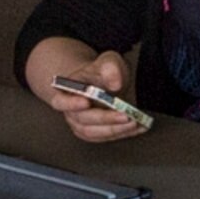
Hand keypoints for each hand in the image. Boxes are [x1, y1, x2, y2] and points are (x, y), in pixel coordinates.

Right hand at [30, 52, 147, 143]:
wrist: (103, 81)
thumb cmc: (101, 72)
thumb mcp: (108, 61)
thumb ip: (109, 68)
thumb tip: (114, 82)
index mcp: (66, 91)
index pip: (60, 101)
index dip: (71, 103)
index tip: (86, 102)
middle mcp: (70, 110)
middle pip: (82, 119)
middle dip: (105, 118)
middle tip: (124, 115)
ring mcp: (81, 123)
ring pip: (94, 132)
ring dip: (115, 129)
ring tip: (134, 122)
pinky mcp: (94, 132)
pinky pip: (107, 137)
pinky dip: (124, 133)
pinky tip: (139, 127)